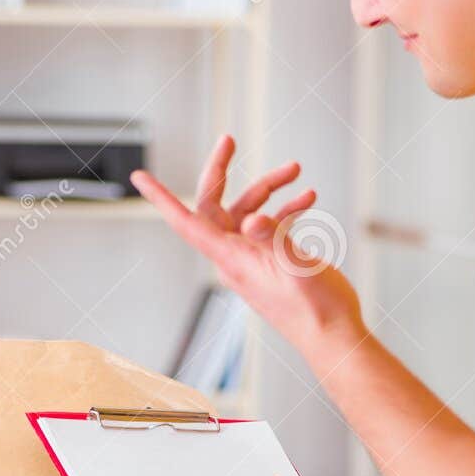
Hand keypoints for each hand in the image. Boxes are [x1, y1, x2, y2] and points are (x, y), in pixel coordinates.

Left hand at [131, 135, 365, 359]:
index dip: (162, 198)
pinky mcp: (273, 259)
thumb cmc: (315, 310)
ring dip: (270, 187)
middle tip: (229, 140)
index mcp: (232, 259)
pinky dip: (287, 208)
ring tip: (296, 171)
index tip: (140, 177)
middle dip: (222, 171)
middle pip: (216, 205)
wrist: (334, 335)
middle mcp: (237, 257)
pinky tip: (308, 198)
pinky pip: (271, 225)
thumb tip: (254, 219)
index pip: (186, 222)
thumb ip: (274, 239)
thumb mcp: (295, 268)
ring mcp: (255, 257)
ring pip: (250, 210)